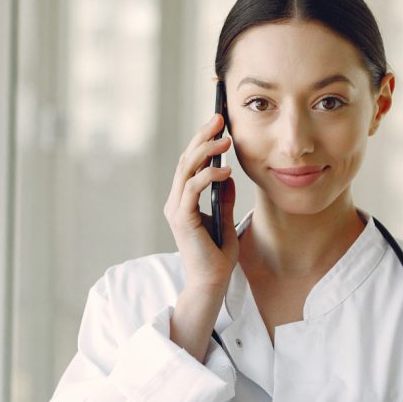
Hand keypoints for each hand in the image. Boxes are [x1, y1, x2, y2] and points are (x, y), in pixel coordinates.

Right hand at [163, 113, 237, 293]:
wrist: (211, 283)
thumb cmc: (217, 257)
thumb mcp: (225, 220)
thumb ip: (223, 198)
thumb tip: (227, 175)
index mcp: (183, 201)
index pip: (189, 164)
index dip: (202, 141)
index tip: (218, 123)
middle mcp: (176, 202)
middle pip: (185, 160)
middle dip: (202, 137)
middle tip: (219, 118)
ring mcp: (177, 210)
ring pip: (186, 170)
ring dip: (206, 151)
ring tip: (226, 140)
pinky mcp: (182, 218)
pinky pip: (192, 188)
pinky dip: (208, 175)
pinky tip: (225, 171)